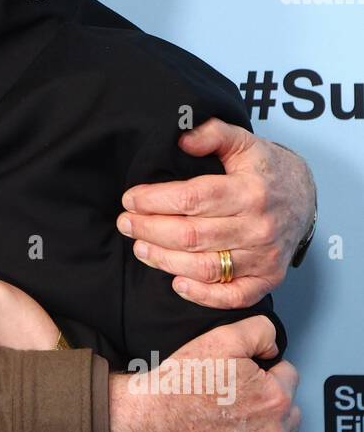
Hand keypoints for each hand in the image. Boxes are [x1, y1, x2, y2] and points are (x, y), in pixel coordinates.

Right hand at [109, 315, 300, 431]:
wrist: (143, 420)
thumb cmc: (177, 383)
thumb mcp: (220, 337)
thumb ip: (260, 332)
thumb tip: (273, 349)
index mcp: (274, 398)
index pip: (289, 377)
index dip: (266, 371)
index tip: (244, 376)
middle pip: (290, 416)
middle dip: (271, 406)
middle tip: (238, 402)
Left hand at [116, 118, 315, 307]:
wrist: (304, 198)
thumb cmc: (266, 170)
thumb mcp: (244, 142)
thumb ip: (213, 134)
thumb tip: (183, 137)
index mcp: (250, 191)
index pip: (193, 198)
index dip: (154, 200)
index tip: (130, 199)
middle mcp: (258, 227)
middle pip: (192, 235)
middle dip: (149, 230)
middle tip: (126, 223)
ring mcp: (264, 257)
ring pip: (204, 267)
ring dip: (164, 260)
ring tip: (140, 248)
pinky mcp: (267, 279)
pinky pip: (232, 297)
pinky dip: (201, 295)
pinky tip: (176, 283)